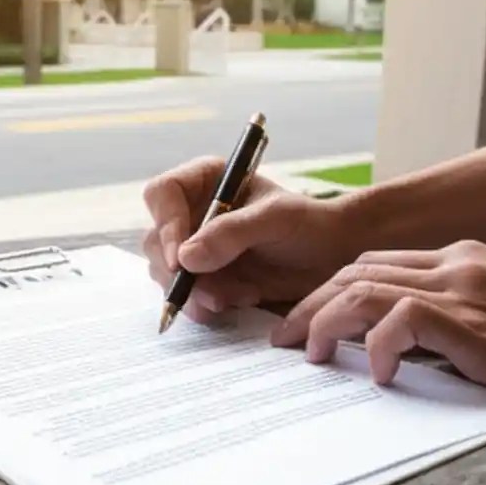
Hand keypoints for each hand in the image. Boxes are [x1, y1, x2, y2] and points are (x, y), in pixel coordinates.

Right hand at [141, 156, 349, 323]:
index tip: (181, 261)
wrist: (329, 259)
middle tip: (212, 295)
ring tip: (237, 297)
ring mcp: (193, 246)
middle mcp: (192, 211)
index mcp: (204, 180)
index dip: (166, 226)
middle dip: (180, 273)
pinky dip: (206, 304)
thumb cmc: (308, 225)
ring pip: (166, 272)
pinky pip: (185, 294)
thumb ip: (232, 233)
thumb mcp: (276, 220)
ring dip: (195, 292)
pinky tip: (239, 301)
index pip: (162, 195)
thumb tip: (185, 258)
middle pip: (156, 240)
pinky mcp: (202, 276)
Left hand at [270, 239, 485, 397]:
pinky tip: (374, 374)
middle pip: (355, 271)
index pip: (375, 263)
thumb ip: (463, 308)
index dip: (332, 289)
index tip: (308, 319)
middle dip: (311, 303)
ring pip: (362, 288)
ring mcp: (462, 288)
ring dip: (323, 320)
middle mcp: (454, 264)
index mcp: (461, 257)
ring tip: (307, 354)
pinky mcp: (474, 322)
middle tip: (285, 338)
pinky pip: (398, 320)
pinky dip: (374, 344)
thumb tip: (418, 338)